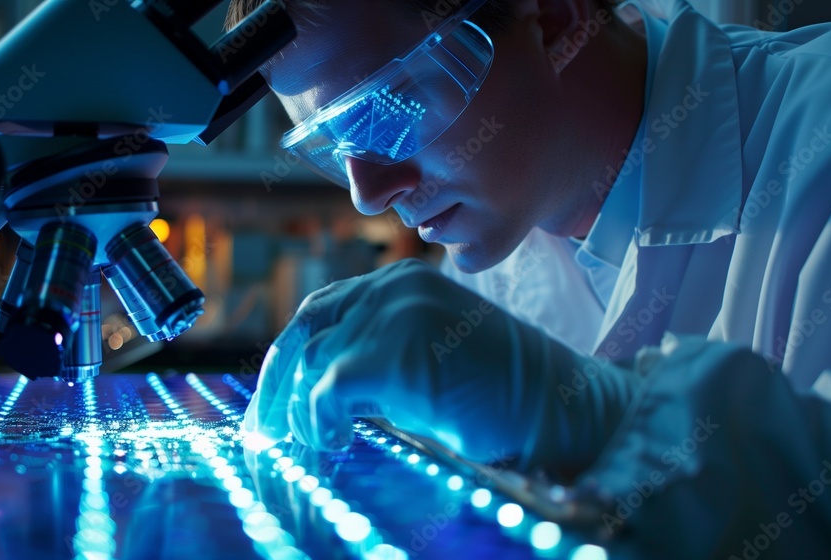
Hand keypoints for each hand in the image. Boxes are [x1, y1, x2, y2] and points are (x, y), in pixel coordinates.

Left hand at [243, 259, 637, 472]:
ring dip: (300, 411)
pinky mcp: (396, 353)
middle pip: (305, 330)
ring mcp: (396, 314)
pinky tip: (335, 442)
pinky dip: (318, 422)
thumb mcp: (427, 360)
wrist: (564, 411)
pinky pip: (327, 391)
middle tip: (265, 431)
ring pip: (312, 362)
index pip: (321, 310)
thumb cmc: (501, 397)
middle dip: (277, 383)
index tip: (274, 399)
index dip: (289, 356)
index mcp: (403, 282)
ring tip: (313, 443)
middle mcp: (395, 286)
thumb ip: (377, 357)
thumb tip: (312, 393)